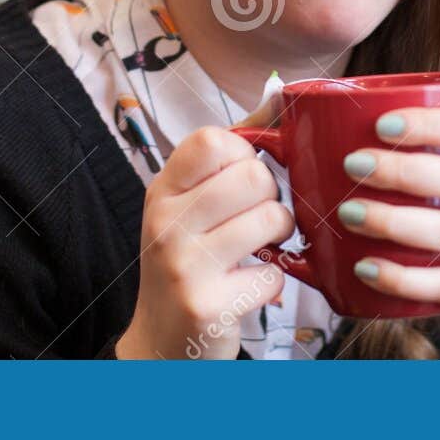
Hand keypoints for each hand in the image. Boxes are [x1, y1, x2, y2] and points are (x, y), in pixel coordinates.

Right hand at [116, 124, 293, 358]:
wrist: (161, 343)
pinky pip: (275, 273)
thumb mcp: (192, 202)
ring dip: (279, 236)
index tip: (240, 177)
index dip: (244, 153)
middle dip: (271, 198)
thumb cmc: (188, 260)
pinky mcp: (207, 306)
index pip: (214, 138)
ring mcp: (184, 265)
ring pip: (273, 219)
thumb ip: (232, 151)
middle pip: (255, 175)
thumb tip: (279, 96)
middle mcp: (165, 222)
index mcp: (163, 189)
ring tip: (257, 249)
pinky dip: (273, 281)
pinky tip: (247, 286)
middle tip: (254, 219)